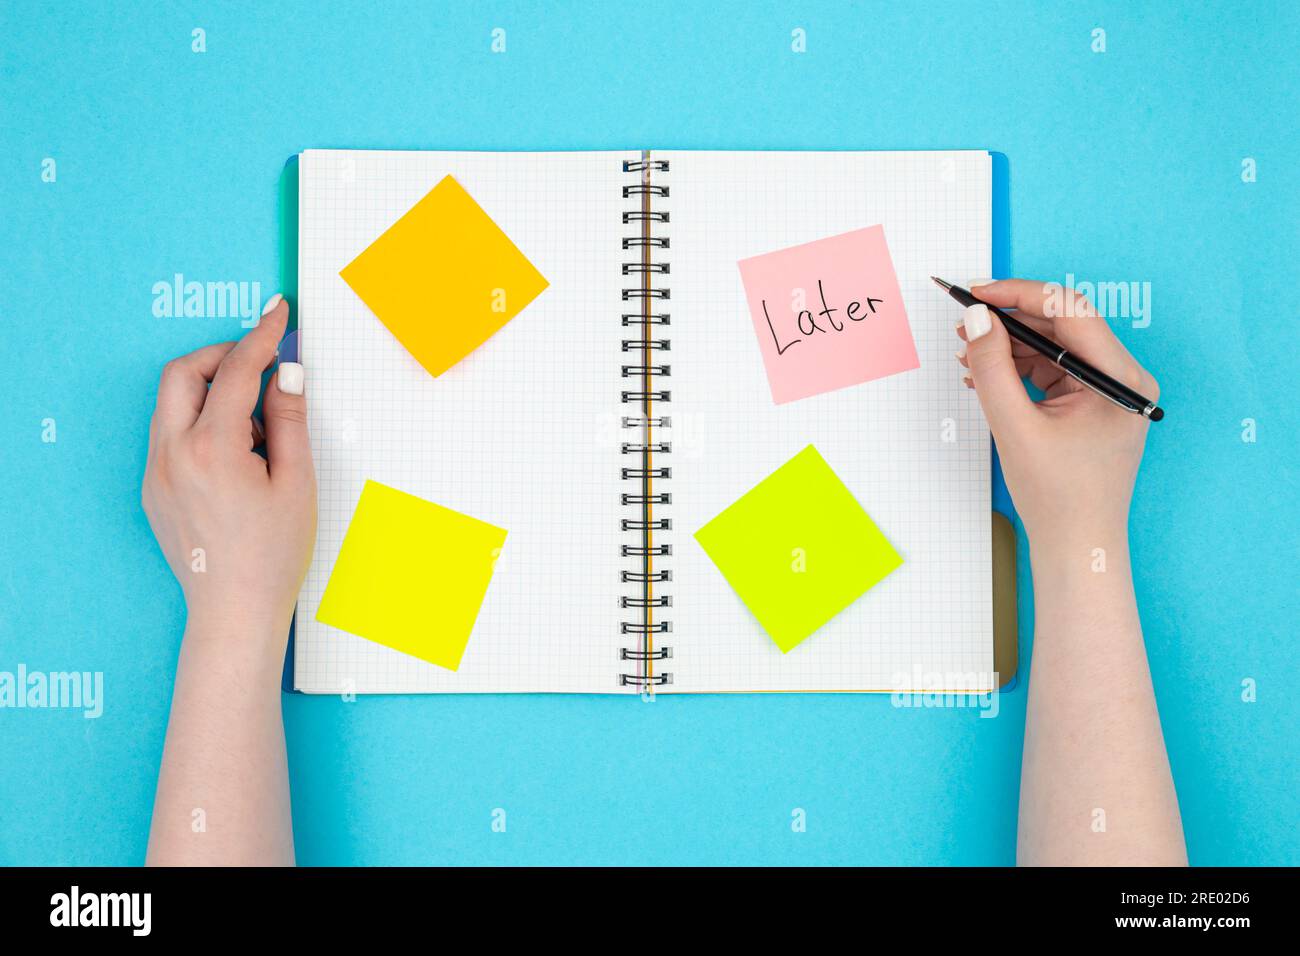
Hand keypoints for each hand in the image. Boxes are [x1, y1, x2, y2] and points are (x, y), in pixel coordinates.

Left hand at [142, 296, 315, 653]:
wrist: (234, 610)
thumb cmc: (272, 556)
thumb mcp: (297, 482)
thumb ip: (289, 419)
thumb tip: (287, 373)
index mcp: (212, 450)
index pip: (237, 371)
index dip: (262, 336)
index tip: (277, 314)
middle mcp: (172, 455)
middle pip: (184, 372)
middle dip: (222, 354)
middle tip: (261, 359)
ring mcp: (156, 472)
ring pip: (172, 402)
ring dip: (211, 389)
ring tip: (256, 419)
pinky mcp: (153, 488)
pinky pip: (170, 433)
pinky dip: (200, 421)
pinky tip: (237, 450)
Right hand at [956, 279, 1157, 548]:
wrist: (1078, 546)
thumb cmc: (1059, 498)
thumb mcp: (1015, 427)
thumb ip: (992, 367)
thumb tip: (978, 319)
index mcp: (1120, 379)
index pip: (1070, 312)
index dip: (1019, 295)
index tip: (977, 292)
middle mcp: (1123, 378)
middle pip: (1063, 325)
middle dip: (1010, 320)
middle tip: (965, 319)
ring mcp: (1108, 391)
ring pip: (1054, 347)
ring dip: (1010, 345)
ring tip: (967, 351)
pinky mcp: (1091, 404)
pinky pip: (1052, 370)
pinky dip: (1018, 368)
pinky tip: (984, 374)